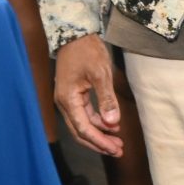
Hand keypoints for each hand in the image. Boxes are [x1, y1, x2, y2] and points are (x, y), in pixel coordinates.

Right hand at [54, 34, 123, 156]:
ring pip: (82, 124)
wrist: (76, 34)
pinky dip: (97, 122)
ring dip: (100, 134)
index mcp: (68, 100)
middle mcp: (64, 103)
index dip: (100, 141)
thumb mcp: (100, 73)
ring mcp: (68, 99)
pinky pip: (84, 115)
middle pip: (81, 131)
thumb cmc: (87, 51)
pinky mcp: (73, 95)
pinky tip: (111, 125)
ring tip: (118, 141)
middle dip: (99, 143)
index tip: (116, 149)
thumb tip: (113, 122)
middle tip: (118, 151)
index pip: (84, 129)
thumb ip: (106, 98)